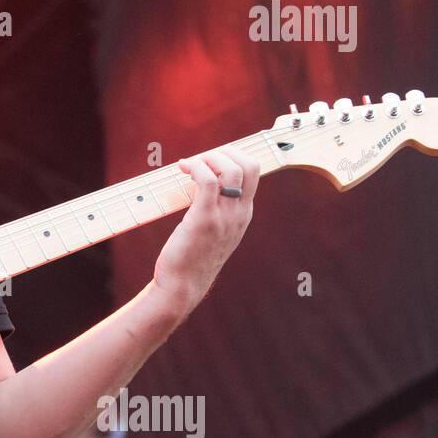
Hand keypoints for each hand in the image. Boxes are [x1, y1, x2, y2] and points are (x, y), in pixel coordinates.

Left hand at [153, 147, 259, 313]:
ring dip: (209, 157)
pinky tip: (183, 168)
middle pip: (250, 166)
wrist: (183, 285)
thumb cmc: (192, 257)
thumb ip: (216, 210)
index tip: (210, 159)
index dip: (233, 157)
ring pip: (231, 169)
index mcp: (244, 214)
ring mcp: (225, 217)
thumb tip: (203, 183)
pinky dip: (196, 167)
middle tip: (201, 158)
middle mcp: (240, 214)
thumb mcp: (214, 232)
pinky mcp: (204, 219)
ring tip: (190, 164)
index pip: (254, 173)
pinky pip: (208, 181)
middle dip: (225, 151)